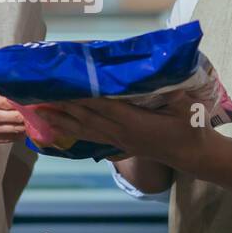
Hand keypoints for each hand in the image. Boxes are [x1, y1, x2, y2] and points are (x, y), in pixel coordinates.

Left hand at [37, 93, 210, 170]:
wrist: (192, 155)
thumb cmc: (191, 129)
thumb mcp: (189, 110)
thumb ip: (176, 96)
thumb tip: (166, 77)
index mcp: (135, 122)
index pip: (104, 106)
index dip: (83, 97)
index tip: (65, 86)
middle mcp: (121, 133)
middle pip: (87, 118)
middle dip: (63, 106)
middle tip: (40, 96)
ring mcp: (118, 140)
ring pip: (84, 130)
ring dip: (61, 121)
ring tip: (39, 113)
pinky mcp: (118, 144)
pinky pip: (90, 137)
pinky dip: (71, 131)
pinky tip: (57, 129)